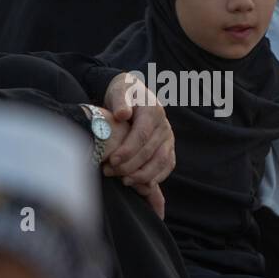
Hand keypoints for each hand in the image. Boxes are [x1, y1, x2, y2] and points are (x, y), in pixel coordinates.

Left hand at [83, 101, 168, 219]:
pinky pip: (167, 165)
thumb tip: (122, 114)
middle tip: (109, 172)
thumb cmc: (123, 93)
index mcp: (152, 111)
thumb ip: (120, 101)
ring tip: (124, 181)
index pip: (141, 135)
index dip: (127, 150)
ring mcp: (168, 137)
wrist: (134, 94)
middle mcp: (164, 125)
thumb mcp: (119, 91)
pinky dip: (157, 177)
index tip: (112, 161)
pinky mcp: (169, 147)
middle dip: (129, 165)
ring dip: (143, 175)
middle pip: (149, 151)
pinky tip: (143, 186)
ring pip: (161, 161)